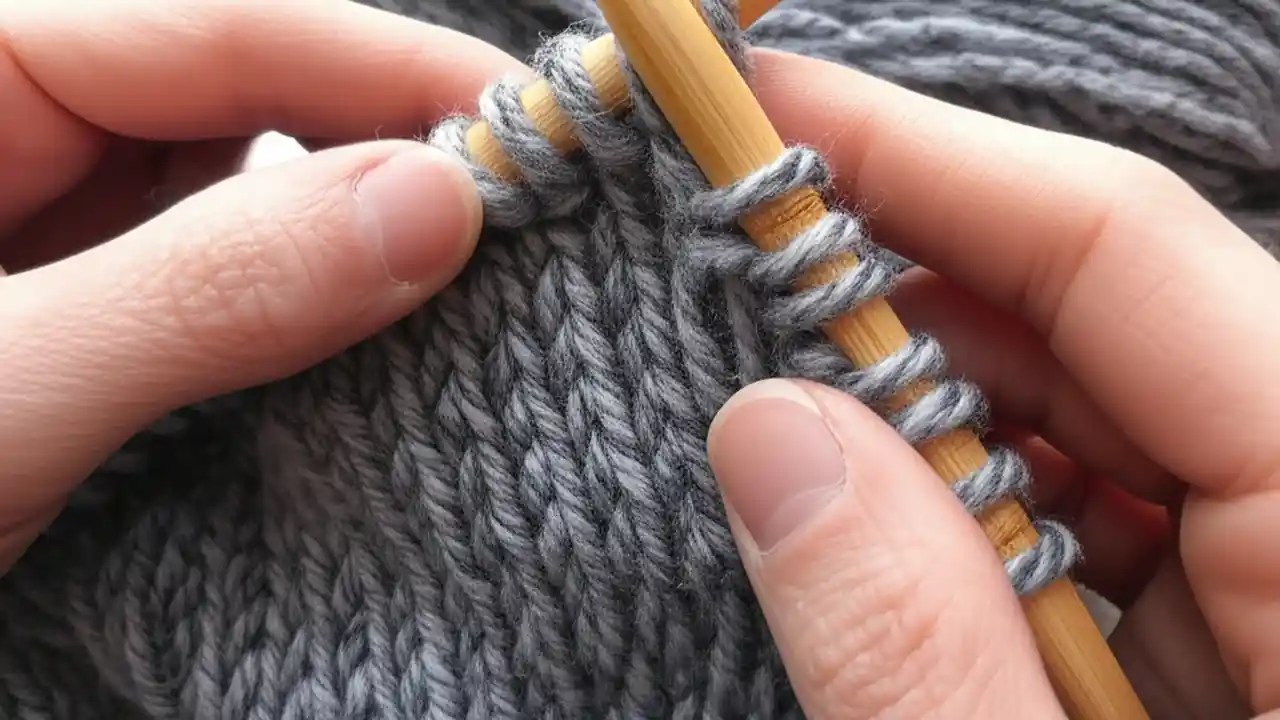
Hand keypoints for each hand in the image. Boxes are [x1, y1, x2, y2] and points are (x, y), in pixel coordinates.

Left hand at [0, 1, 526, 571]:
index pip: (219, 22)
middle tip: (538, 236)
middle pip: (249, 103)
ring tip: (481, 302)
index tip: (544, 130)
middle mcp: (10, 130)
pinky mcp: (78, 319)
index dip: (395, 68)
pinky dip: (308, 321)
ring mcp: (44, 227)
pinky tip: (381, 355)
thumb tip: (435, 205)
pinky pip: (223, 286)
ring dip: (362, 248)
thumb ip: (205, 291)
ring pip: (248, 199)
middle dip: (393, 161)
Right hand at [706, 50, 1279, 717]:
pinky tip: (885, 532)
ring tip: (782, 416)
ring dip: (932, 418)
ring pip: (1102, 424)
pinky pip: (1115, 525)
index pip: (1126, 251)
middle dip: (907, 296)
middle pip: (1107, 324)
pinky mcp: (1263, 644)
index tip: (763, 111)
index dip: (925, 156)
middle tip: (734, 279)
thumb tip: (772, 436)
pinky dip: (986, 515)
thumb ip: (917, 651)